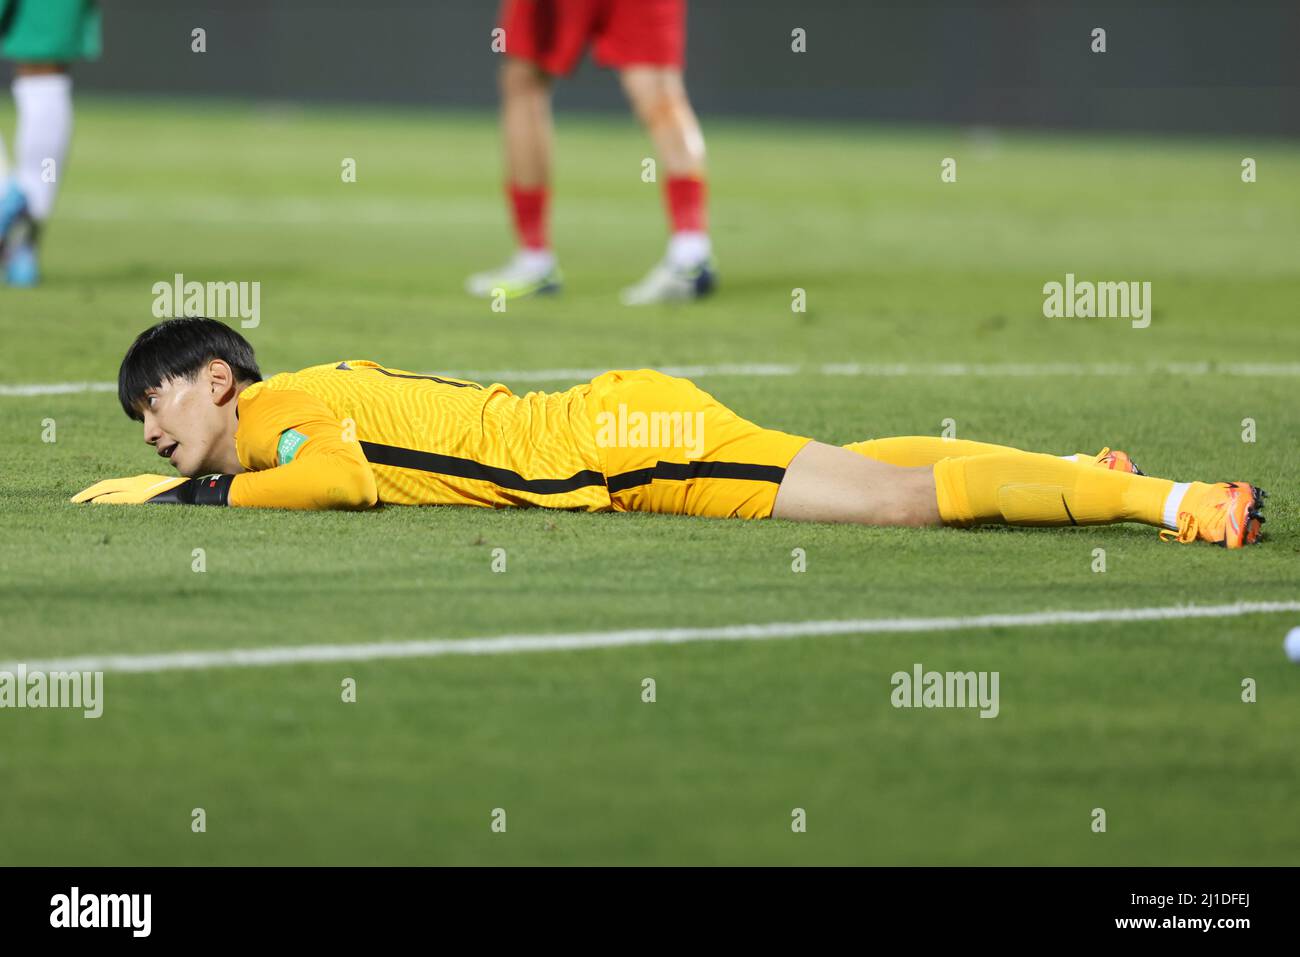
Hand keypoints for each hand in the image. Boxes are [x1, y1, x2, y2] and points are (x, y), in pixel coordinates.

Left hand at [71, 473, 231, 504]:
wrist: (198, 493)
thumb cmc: (187, 495)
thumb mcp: (166, 494)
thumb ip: (155, 497)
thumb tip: (150, 504)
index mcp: (142, 482)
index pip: (115, 485)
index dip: (99, 490)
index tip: (87, 496)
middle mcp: (138, 483)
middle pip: (107, 485)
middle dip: (89, 492)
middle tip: (74, 500)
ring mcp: (140, 490)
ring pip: (108, 490)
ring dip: (91, 496)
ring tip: (77, 503)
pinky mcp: (142, 497)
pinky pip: (118, 498)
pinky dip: (103, 500)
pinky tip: (92, 504)